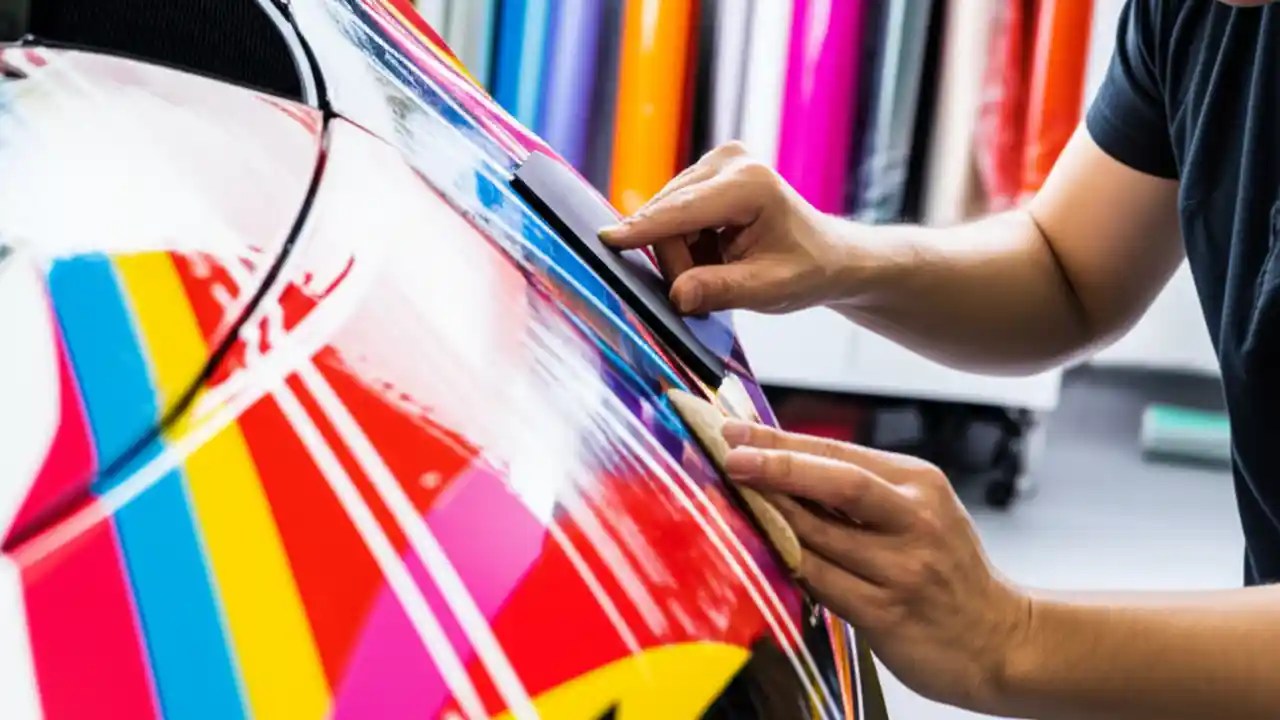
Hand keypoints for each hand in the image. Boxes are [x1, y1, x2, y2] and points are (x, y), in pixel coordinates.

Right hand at [599, 141, 850, 314]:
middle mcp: (730, 161)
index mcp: (750, 184)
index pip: (682, 211)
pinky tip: (711, 254)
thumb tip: (676, 296)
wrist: (826, 255)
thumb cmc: (805, 270)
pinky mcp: (705, 173)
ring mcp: (715, 163)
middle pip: (667, 215)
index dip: (642, 229)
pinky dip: (683, 243)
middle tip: (703, 291)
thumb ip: (721, 291)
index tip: (605, 240)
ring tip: (717, 271)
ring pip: (664, 216)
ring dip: (679, 253)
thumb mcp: (768, 289)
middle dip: (675, 260)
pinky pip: (671, 214)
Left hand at [720, 420, 1031, 711]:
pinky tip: (760, 552)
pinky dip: (787, 564)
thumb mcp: (919, 511)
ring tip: (729, 501)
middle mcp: (915, 521)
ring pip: (819, 536)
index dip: (781, 441)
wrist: (999, 640)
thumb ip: (860, 489)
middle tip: (728, 456)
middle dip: (776, 466)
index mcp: (919, 484)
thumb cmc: (944, 568)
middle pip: (835, 483)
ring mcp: (903, 569)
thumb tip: (779, 462)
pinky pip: (821, 583)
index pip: (839, 452)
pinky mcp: (887, 614)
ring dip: (769, 518)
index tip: (734, 430)